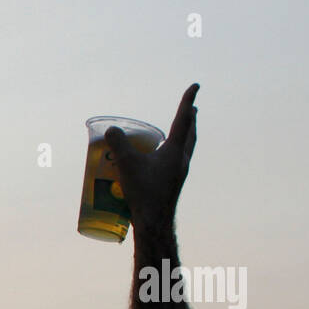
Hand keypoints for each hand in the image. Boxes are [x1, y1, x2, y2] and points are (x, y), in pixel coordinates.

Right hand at [105, 83, 197, 235]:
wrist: (154, 222)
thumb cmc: (143, 193)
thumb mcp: (126, 165)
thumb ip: (118, 144)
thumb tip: (112, 129)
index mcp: (175, 151)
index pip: (183, 119)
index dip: (188, 101)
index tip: (196, 85)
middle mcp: (182, 160)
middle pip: (191, 134)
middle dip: (191, 120)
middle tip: (192, 109)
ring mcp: (179, 173)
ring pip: (187, 148)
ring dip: (186, 136)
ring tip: (182, 130)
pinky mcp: (174, 184)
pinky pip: (178, 162)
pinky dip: (176, 153)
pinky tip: (164, 159)